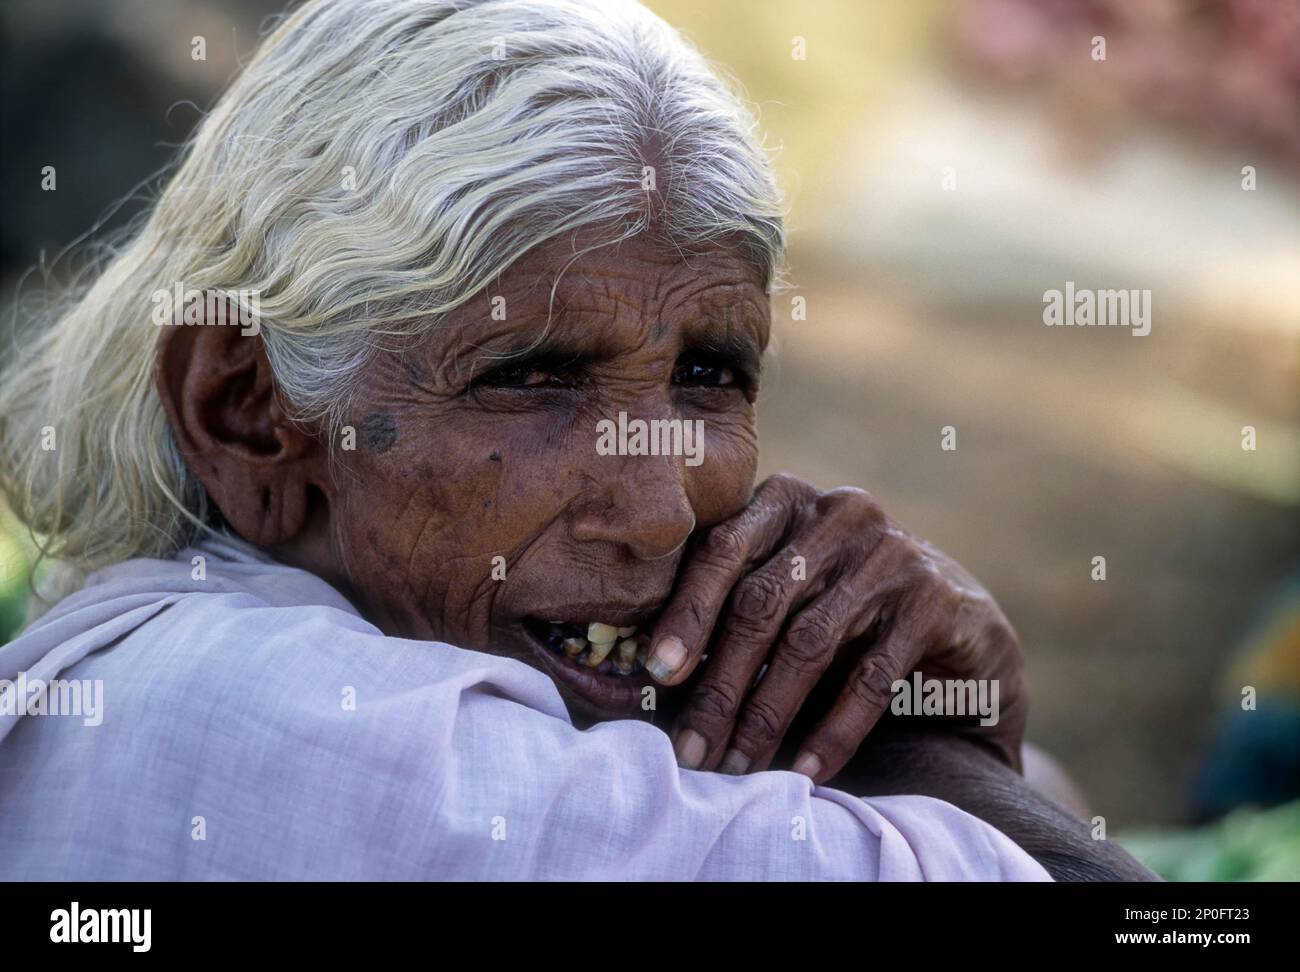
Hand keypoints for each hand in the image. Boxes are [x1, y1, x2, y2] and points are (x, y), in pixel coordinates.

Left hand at [645, 473, 1026, 781]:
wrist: (959, 628)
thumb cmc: (842, 615)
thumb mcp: (786, 596)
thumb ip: (727, 611)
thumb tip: (642, 675)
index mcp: (787, 499)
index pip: (723, 550)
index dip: (686, 613)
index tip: (655, 674)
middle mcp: (839, 513)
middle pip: (761, 601)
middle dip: (719, 683)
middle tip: (691, 749)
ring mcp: (892, 553)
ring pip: (809, 644)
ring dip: (766, 716)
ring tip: (737, 769)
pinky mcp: (934, 600)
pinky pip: (871, 678)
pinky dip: (832, 733)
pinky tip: (804, 773)